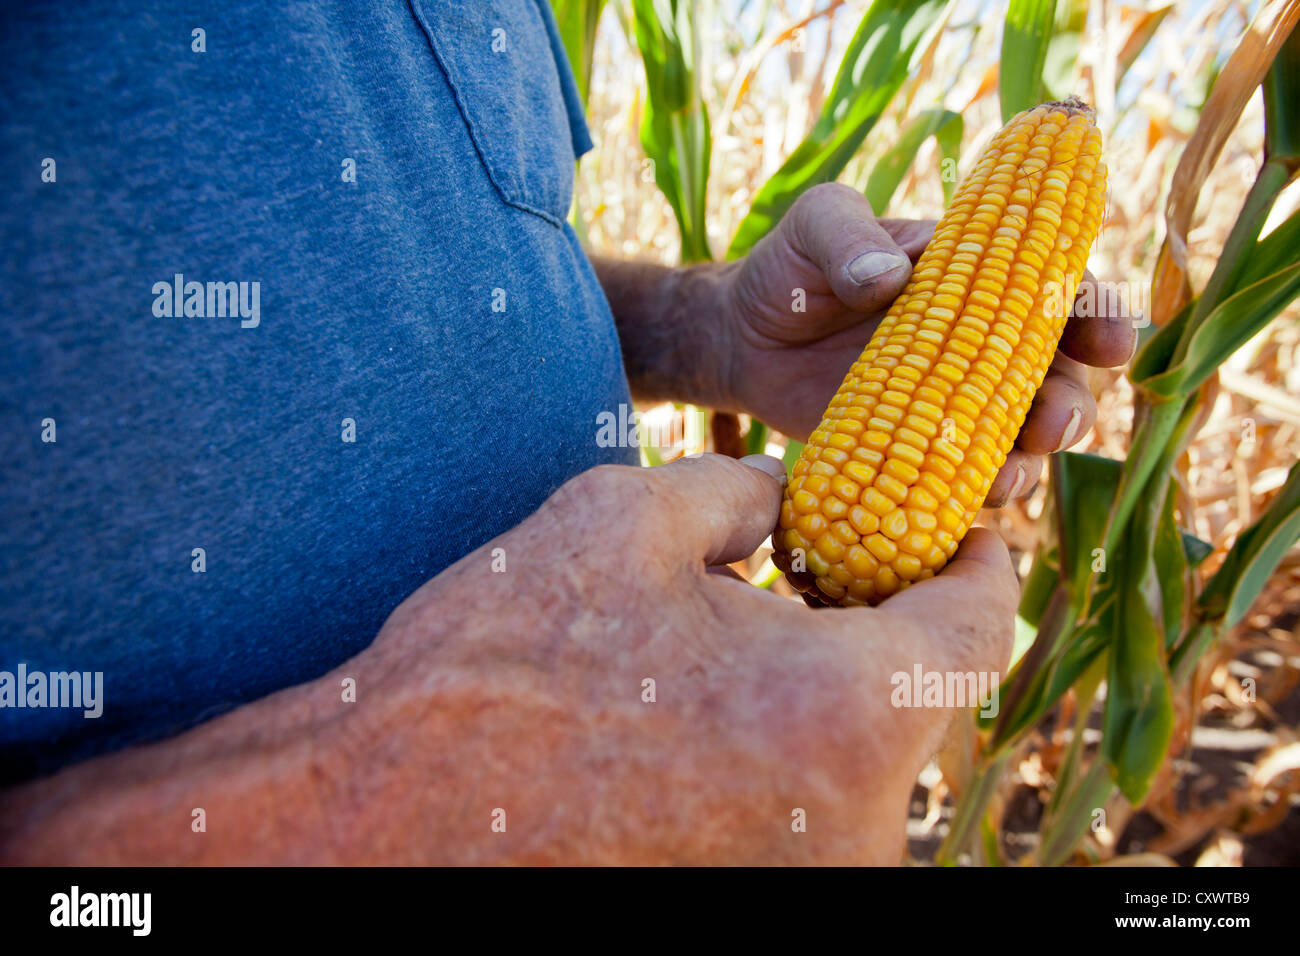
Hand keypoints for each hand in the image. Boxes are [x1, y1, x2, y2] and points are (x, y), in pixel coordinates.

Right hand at [356, 452, 1016, 863]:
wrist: (389, 816)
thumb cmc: (498, 664)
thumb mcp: (625, 521)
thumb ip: (745, 493)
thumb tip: (798, 495)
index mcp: (843, 711)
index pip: (976, 625)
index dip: (979, 559)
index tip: (965, 524)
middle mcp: (855, 822)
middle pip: (925, 695)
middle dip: (893, 615)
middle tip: (846, 558)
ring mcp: (810, 877)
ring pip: (868, 756)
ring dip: (839, 684)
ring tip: (767, 623)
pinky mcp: (760, 899)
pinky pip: (818, 805)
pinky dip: (796, 743)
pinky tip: (724, 700)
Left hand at [721, 183, 1136, 504]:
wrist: (745, 339)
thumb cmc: (793, 267)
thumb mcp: (816, 224)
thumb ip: (848, 235)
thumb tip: (887, 276)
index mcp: (981, 277)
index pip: (1057, 293)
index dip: (1095, 316)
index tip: (1108, 341)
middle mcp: (982, 346)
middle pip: (1058, 381)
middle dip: (1071, 406)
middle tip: (1053, 424)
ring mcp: (952, 405)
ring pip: (1021, 442)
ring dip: (1030, 462)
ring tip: (1010, 475)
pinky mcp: (917, 454)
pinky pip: (962, 483)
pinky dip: (969, 497)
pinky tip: (960, 505)